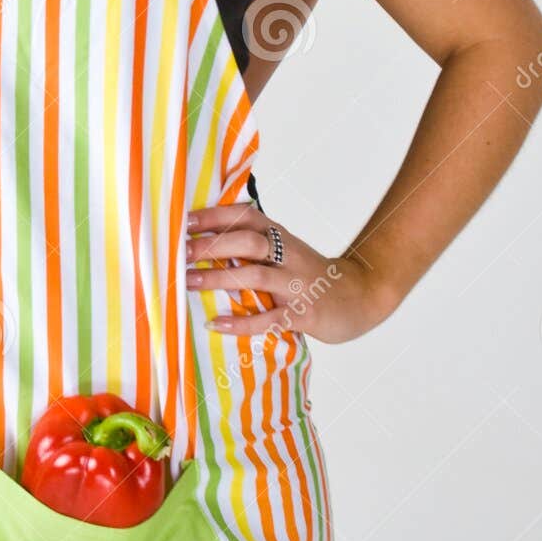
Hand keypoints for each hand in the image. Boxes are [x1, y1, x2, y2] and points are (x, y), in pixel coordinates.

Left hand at [184, 202, 394, 345]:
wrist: (362, 294)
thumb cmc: (310, 273)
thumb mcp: (285, 249)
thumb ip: (253, 243)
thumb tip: (203, 238)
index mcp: (280, 235)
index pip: (245, 217)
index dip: (214, 216)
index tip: (182, 221)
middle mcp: (288, 254)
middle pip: (248, 242)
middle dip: (212, 245)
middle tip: (179, 253)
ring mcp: (298, 284)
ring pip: (256, 276)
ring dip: (219, 278)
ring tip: (188, 283)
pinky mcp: (306, 314)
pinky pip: (271, 319)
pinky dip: (242, 322)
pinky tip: (217, 324)